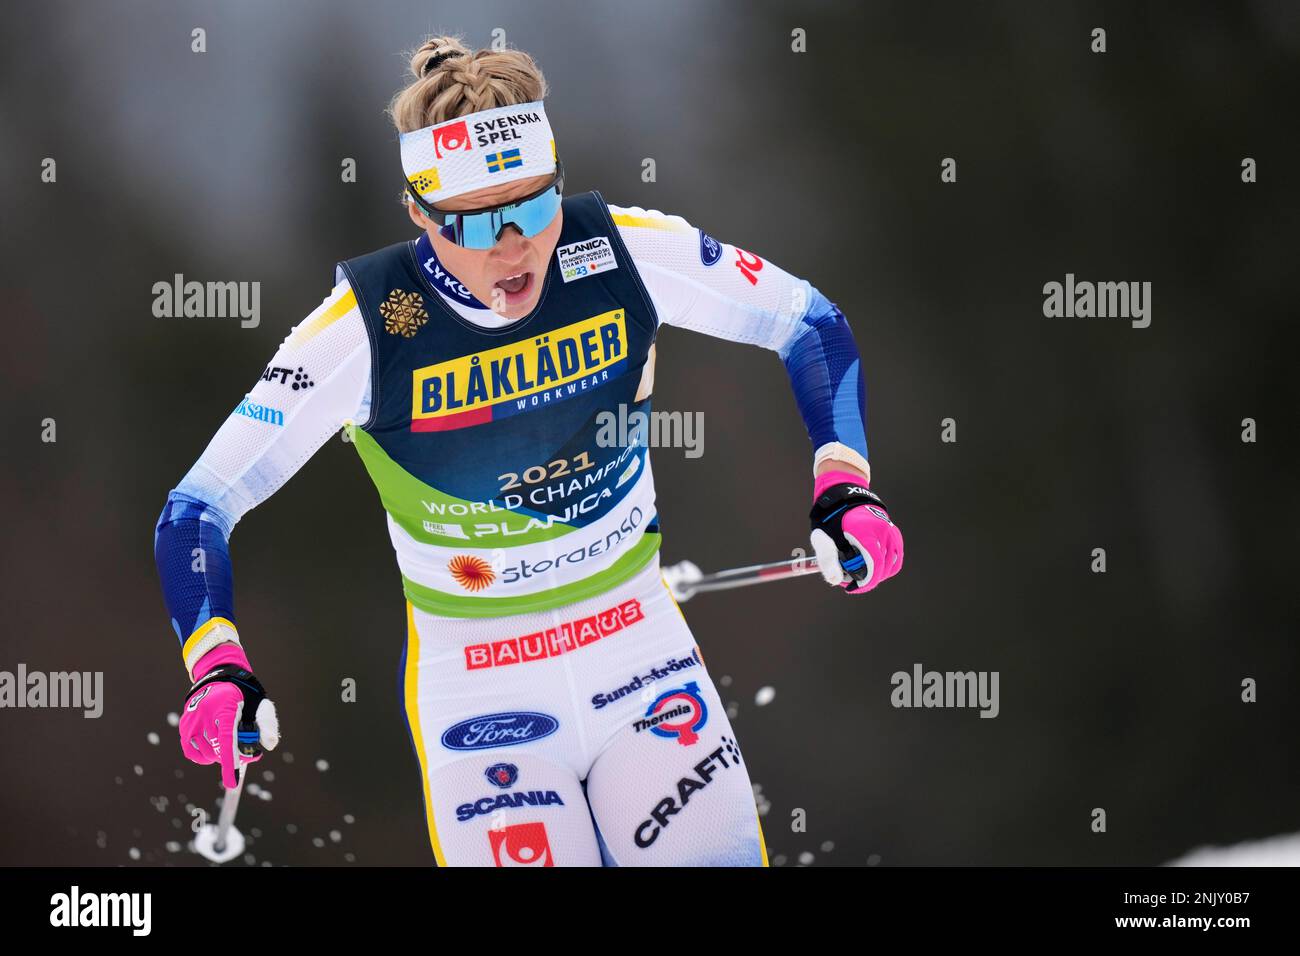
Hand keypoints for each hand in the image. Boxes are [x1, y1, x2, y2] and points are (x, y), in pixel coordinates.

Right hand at [179, 643, 279, 787]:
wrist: (219, 678)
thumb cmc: (243, 695)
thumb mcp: (260, 704)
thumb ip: (266, 723)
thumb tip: (270, 745)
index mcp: (225, 708)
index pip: (226, 742)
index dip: (230, 764)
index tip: (232, 783)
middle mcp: (205, 714)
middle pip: (217, 750)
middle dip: (233, 758)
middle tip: (246, 756)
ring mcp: (192, 720)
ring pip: (205, 753)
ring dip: (218, 757)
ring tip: (230, 749)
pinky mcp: (185, 724)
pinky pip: (190, 750)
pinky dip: (201, 757)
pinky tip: (211, 754)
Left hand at [808, 469, 903, 593]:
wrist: (843, 497)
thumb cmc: (830, 519)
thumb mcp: (822, 538)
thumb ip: (827, 559)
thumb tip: (835, 581)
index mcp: (865, 531)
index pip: (874, 564)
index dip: (866, 582)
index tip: (853, 587)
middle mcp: (882, 531)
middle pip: (883, 567)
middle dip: (868, 578)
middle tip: (851, 580)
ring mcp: (891, 531)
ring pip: (892, 564)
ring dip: (877, 573)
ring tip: (859, 572)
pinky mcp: (894, 533)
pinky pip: (896, 556)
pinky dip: (887, 565)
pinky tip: (871, 566)